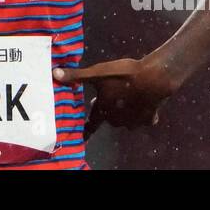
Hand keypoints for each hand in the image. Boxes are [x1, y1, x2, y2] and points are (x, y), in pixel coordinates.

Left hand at [53, 56, 175, 137]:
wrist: (154, 78)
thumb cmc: (124, 75)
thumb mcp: (98, 72)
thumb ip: (77, 75)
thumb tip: (55, 74)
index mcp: (104, 111)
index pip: (91, 125)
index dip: (86, 130)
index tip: (82, 137)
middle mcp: (117, 121)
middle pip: (108, 118)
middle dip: (107, 109)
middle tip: (109, 94)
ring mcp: (134, 122)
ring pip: (124, 118)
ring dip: (122, 110)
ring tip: (125, 95)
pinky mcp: (148, 119)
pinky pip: (141, 119)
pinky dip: (139, 112)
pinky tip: (141, 101)